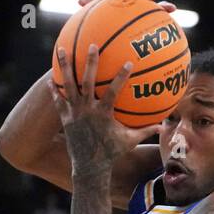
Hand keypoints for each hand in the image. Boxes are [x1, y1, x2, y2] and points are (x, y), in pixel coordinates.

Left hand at [49, 44, 160, 174]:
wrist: (90, 167)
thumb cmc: (111, 153)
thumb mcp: (129, 141)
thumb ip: (145, 131)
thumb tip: (161, 125)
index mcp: (103, 114)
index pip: (113, 91)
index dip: (121, 76)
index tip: (128, 62)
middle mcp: (87, 110)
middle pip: (87, 82)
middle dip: (90, 63)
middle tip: (92, 46)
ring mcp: (75, 113)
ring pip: (69, 85)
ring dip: (66, 67)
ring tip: (63, 50)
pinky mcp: (66, 119)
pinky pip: (58, 100)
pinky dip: (55, 89)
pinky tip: (51, 78)